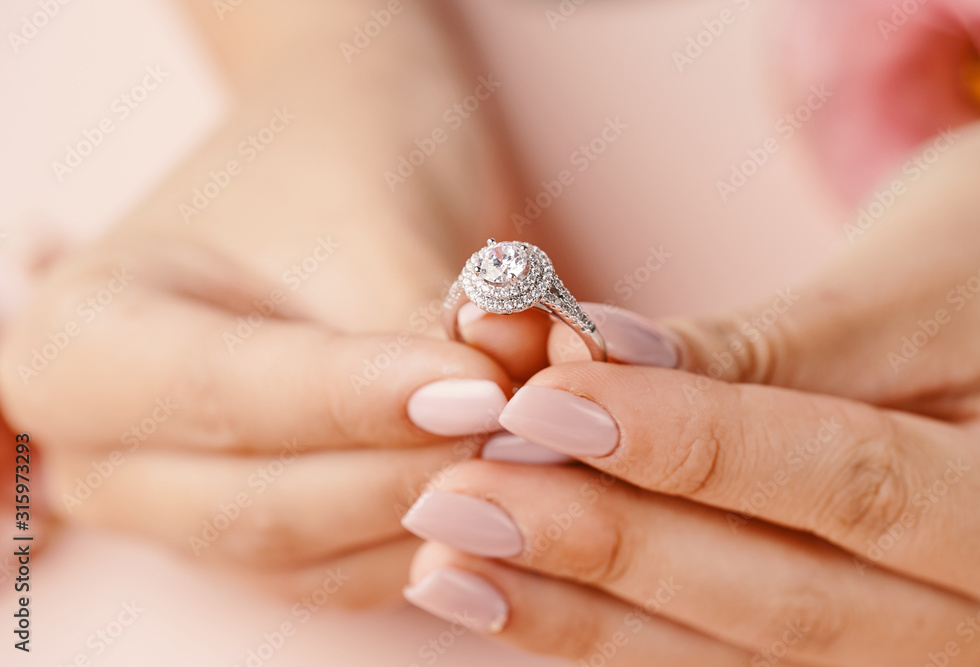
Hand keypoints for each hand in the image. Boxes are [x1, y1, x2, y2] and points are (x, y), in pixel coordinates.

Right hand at [0, 0, 521, 607]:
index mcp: (80, 337)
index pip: (220, 391)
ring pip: (310, 557)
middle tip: (524, 424)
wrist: (336, 157)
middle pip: (256, 504)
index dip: (355, 399)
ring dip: (434, 511)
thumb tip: (506, 402)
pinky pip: (346, 572)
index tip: (480, 387)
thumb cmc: (334, 159)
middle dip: (405, 472)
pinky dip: (431, 535)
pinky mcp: (261, 534)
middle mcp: (105, 446)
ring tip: (535, 442)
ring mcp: (181, 504)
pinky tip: (505, 481)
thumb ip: (421, 330)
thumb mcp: (370, 222)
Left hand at [398, 115, 979, 662]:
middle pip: (788, 602)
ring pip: (747, 656)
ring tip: (448, 566)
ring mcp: (927, 653)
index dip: (692, 446)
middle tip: (456, 498)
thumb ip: (777, 344)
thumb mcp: (929, 276)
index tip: (542, 402)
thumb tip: (604, 357)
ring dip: (586, 616)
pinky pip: (733, 657)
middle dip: (608, 548)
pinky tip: (511, 599)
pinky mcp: (860, 648)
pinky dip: (619, 632)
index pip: (853, 484)